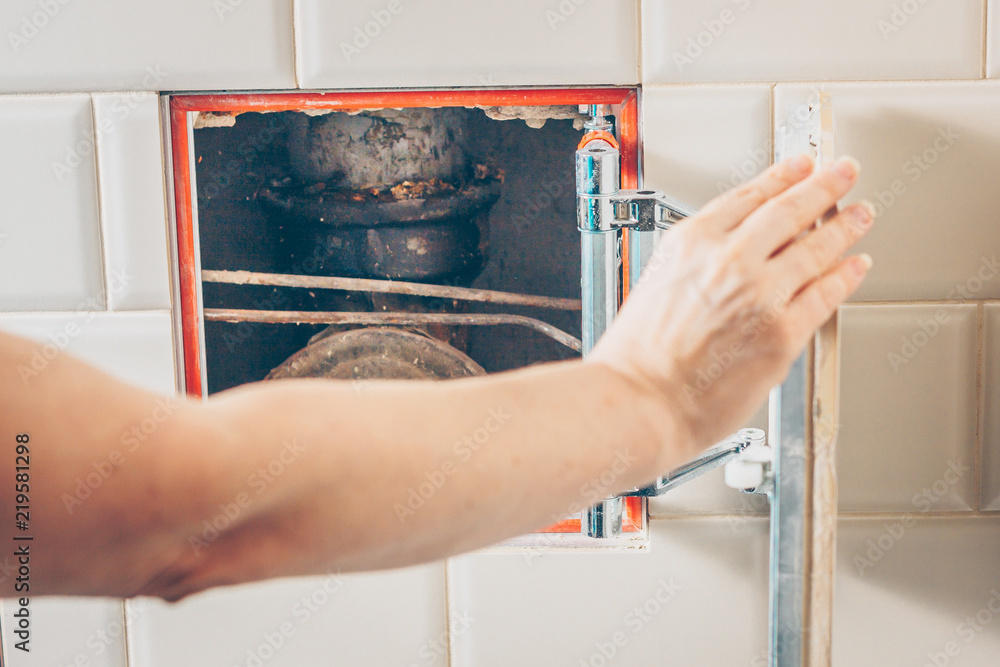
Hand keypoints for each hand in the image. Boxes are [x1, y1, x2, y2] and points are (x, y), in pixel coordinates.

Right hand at [589, 155, 873, 460]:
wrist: (640, 399)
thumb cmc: (638, 355)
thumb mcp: (657, 281)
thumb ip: (698, 264)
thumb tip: (735, 257)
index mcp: (692, 241)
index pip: (749, 195)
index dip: (782, 176)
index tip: (801, 166)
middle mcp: (729, 259)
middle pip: (790, 210)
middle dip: (825, 185)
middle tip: (844, 172)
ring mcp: (760, 294)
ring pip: (816, 248)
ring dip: (845, 226)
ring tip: (860, 215)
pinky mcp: (783, 333)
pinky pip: (825, 295)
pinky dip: (845, 277)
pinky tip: (855, 266)